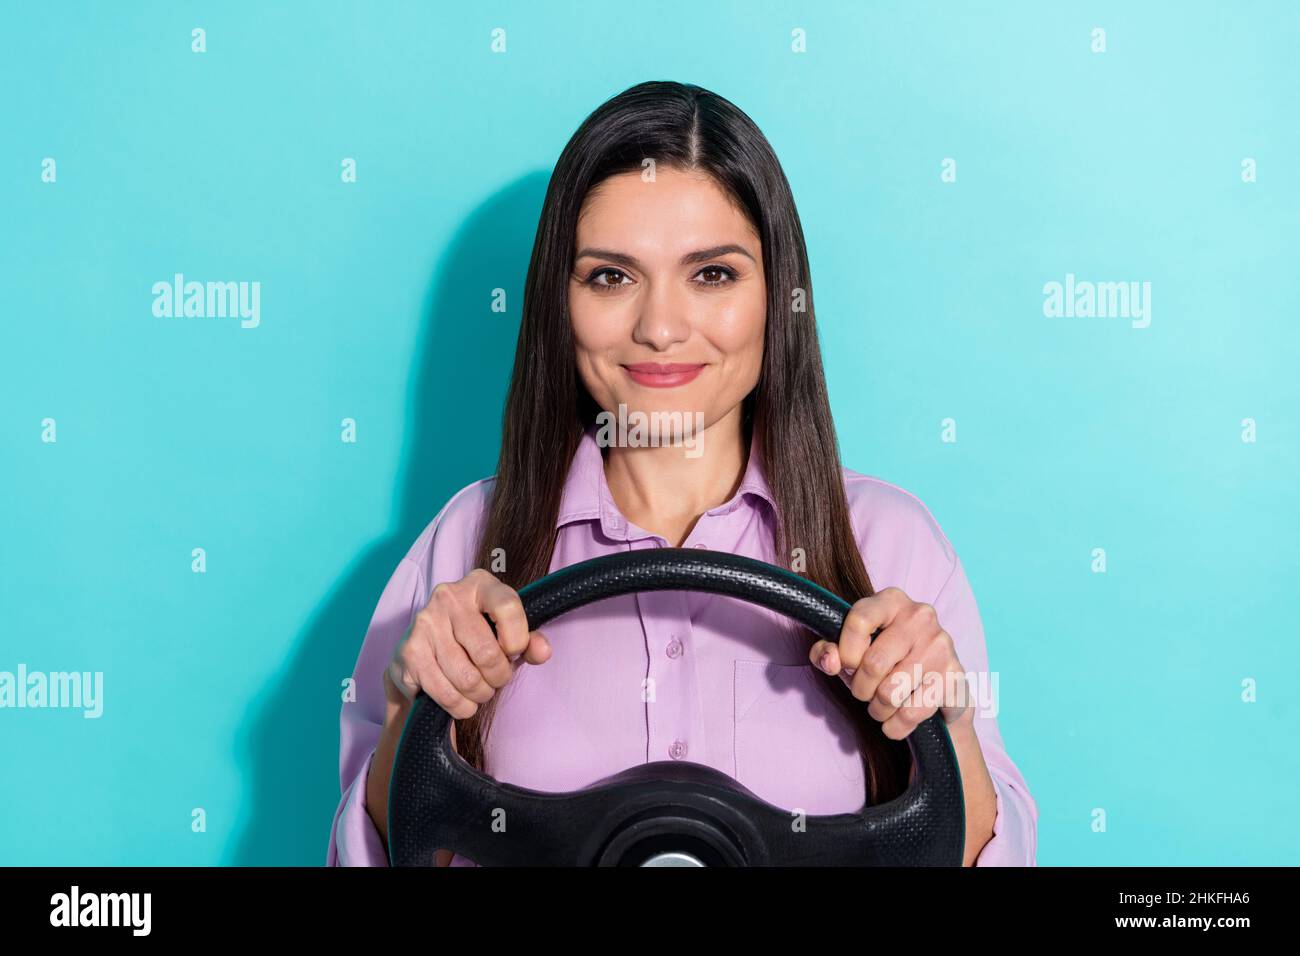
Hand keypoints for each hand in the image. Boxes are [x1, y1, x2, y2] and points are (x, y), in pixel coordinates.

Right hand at [385, 568, 551, 718]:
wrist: (424, 647)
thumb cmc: (476, 636)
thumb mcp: (507, 631)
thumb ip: (529, 642)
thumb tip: (542, 651)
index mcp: (479, 584)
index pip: (507, 607)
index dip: (518, 639)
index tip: (514, 652)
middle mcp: (448, 597)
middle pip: (487, 653)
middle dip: (499, 677)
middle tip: (496, 679)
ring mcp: (425, 624)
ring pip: (467, 679)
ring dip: (480, 695)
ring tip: (479, 689)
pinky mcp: (409, 653)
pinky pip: (446, 694)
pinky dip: (460, 706)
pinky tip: (460, 698)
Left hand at [808, 587, 971, 738]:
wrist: (937, 685)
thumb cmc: (885, 662)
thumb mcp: (850, 651)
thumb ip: (827, 651)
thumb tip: (830, 661)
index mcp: (891, 600)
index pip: (859, 620)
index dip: (846, 651)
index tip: (848, 665)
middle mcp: (920, 616)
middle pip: (873, 663)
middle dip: (860, 689)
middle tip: (864, 692)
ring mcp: (941, 646)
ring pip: (891, 693)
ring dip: (878, 710)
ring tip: (881, 706)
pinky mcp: (955, 677)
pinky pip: (912, 713)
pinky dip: (897, 725)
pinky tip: (898, 720)